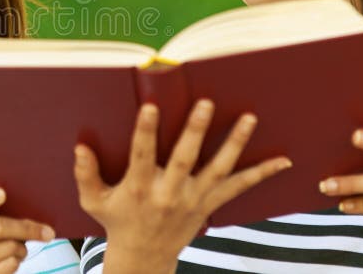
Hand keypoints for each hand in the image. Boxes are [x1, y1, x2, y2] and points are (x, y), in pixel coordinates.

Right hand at [73, 100, 291, 273]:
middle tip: (205, 104)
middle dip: (196, 131)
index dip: (146, 131)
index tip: (151, 107)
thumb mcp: (93, 202)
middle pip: (185, 159)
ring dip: (234, 144)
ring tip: (248, 118)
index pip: (143, 155)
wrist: (143, 258)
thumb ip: (85, 174)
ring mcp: (193, 199)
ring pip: (217, 169)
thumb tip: (79, 147)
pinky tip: (283, 161)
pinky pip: (238, 188)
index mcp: (139, 188)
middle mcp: (169, 193)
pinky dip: (261, 174)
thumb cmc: (116, 222)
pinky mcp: (209, 205)